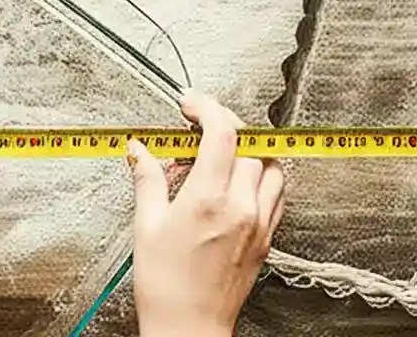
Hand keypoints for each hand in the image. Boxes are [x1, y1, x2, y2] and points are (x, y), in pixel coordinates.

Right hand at [128, 92, 284, 336]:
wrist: (189, 328)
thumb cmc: (166, 286)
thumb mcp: (146, 226)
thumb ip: (147, 179)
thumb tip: (139, 150)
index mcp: (208, 199)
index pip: (222, 132)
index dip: (208, 107)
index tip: (191, 103)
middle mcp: (240, 207)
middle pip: (249, 143)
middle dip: (224, 125)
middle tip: (198, 127)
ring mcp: (258, 223)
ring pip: (273, 165)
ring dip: (250, 148)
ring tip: (222, 151)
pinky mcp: (266, 238)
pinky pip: (278, 193)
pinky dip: (264, 175)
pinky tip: (240, 181)